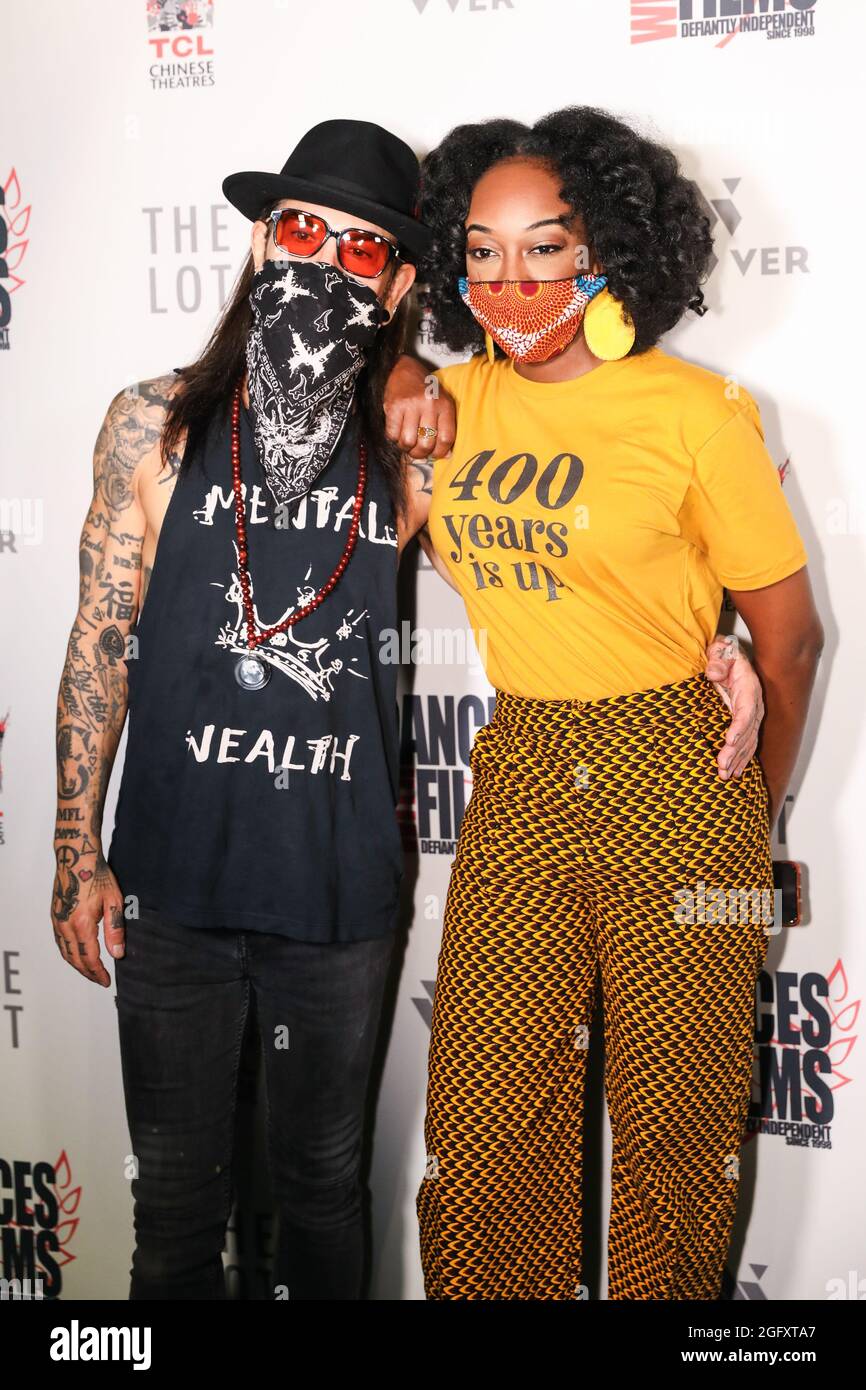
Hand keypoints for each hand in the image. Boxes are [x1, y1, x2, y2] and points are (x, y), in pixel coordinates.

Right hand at [50, 860, 125, 986]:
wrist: (76, 858)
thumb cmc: (97, 876)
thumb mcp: (114, 902)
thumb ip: (115, 930)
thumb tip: (117, 954)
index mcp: (82, 924)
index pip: (90, 958)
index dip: (98, 973)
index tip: (106, 981)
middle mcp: (65, 925)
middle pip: (75, 959)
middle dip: (88, 973)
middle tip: (100, 980)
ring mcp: (57, 921)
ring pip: (65, 953)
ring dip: (77, 965)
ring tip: (91, 971)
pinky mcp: (54, 916)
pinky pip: (60, 942)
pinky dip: (69, 954)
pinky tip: (77, 955)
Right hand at [384, 354, 455, 459]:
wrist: (402, 369)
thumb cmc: (424, 390)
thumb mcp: (441, 403)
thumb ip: (446, 427)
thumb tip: (446, 455)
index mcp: (444, 404)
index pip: (446, 438)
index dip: (440, 452)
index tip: (435, 454)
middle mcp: (429, 404)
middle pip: (426, 443)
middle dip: (421, 453)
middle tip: (417, 451)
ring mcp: (410, 405)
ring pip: (408, 441)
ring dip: (406, 447)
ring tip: (407, 442)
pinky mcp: (393, 407)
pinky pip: (392, 434)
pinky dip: (393, 438)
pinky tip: (397, 432)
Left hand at [704, 634, 763, 780]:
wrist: (732, 658)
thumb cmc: (725, 656)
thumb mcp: (720, 651)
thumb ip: (718, 660)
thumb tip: (714, 673)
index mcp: (750, 689)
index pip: (747, 711)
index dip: (739, 727)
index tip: (729, 740)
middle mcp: (755, 706)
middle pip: (748, 733)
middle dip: (735, 751)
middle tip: (722, 766)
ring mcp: (753, 717)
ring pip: (748, 743)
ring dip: (737, 760)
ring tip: (725, 775)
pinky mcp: (748, 725)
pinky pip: (748, 745)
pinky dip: (741, 760)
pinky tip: (734, 773)